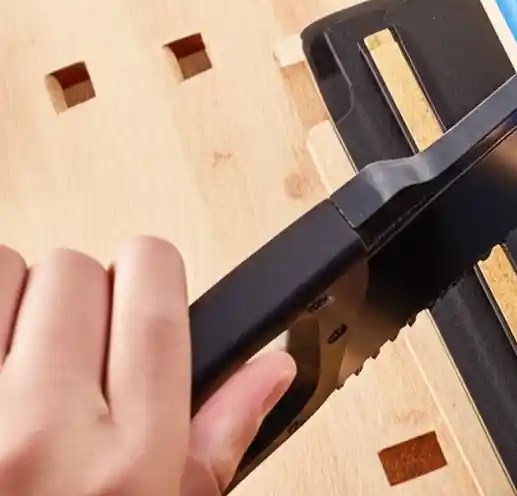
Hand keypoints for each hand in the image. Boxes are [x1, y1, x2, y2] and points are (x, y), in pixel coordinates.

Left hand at [0, 237, 295, 494]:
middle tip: (64, 359)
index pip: (150, 288)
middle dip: (75, 301)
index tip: (139, 292)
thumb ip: (215, 442)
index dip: (148, 274)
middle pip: (72, 271)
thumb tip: (270, 367)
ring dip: (4, 305)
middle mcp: (40, 434)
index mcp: (126, 464)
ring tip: (8, 369)